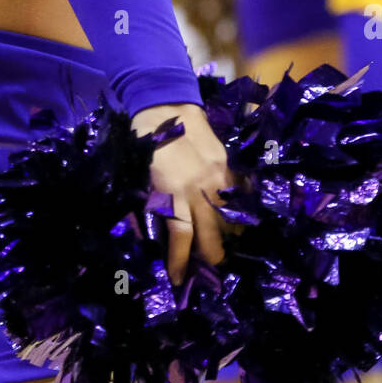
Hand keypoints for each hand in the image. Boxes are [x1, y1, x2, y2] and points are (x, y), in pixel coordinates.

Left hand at [131, 102, 232, 284]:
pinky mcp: (227, 163)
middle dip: (211, 257)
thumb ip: (157, 201)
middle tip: (207, 269)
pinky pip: (239, 195)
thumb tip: (162, 229)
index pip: (182, 236)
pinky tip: (238, 222)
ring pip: (230, 218)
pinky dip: (239, 211)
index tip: (179, 279)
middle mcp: (199, 187)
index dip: (181, 261)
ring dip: (227, 237)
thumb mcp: (141, 173)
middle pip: (212, 234)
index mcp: (173, 191)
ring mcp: (218, 175)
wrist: (166, 103)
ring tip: (223, 248)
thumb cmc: (145, 139)